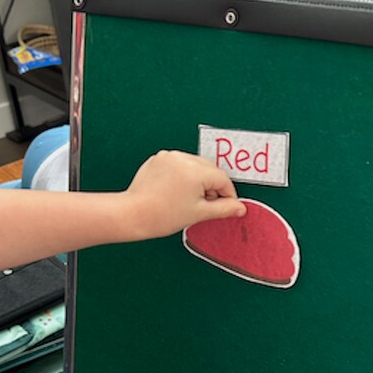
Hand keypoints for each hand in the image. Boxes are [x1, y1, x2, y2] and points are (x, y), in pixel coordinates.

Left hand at [124, 150, 245, 239]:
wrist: (133, 214)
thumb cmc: (162, 215)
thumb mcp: (198, 213)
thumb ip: (223, 209)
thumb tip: (239, 208)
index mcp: (196, 171)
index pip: (222, 178)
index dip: (227, 194)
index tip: (227, 206)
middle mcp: (183, 159)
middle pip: (209, 169)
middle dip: (212, 186)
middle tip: (206, 205)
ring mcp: (169, 156)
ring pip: (194, 166)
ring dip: (198, 180)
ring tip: (187, 200)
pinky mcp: (158, 159)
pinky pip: (179, 164)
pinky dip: (182, 176)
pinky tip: (175, 192)